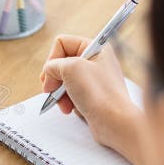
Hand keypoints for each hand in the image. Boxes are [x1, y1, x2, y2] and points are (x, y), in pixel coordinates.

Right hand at [40, 34, 138, 148]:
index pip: (62, 43)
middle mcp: (95, 61)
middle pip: (61, 63)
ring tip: (64, 103)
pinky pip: (70, 93)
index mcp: (95, 48)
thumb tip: (48, 73)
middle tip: (52, 88)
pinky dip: (65, 101)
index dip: (52, 58)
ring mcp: (93, 79)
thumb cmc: (100, 93)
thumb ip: (53, 65)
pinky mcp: (91, 95)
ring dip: (58, 92)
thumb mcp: (70, 68)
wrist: (114, 121)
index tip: (52, 75)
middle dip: (54, 78)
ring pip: (63, 80)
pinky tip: (69, 108)